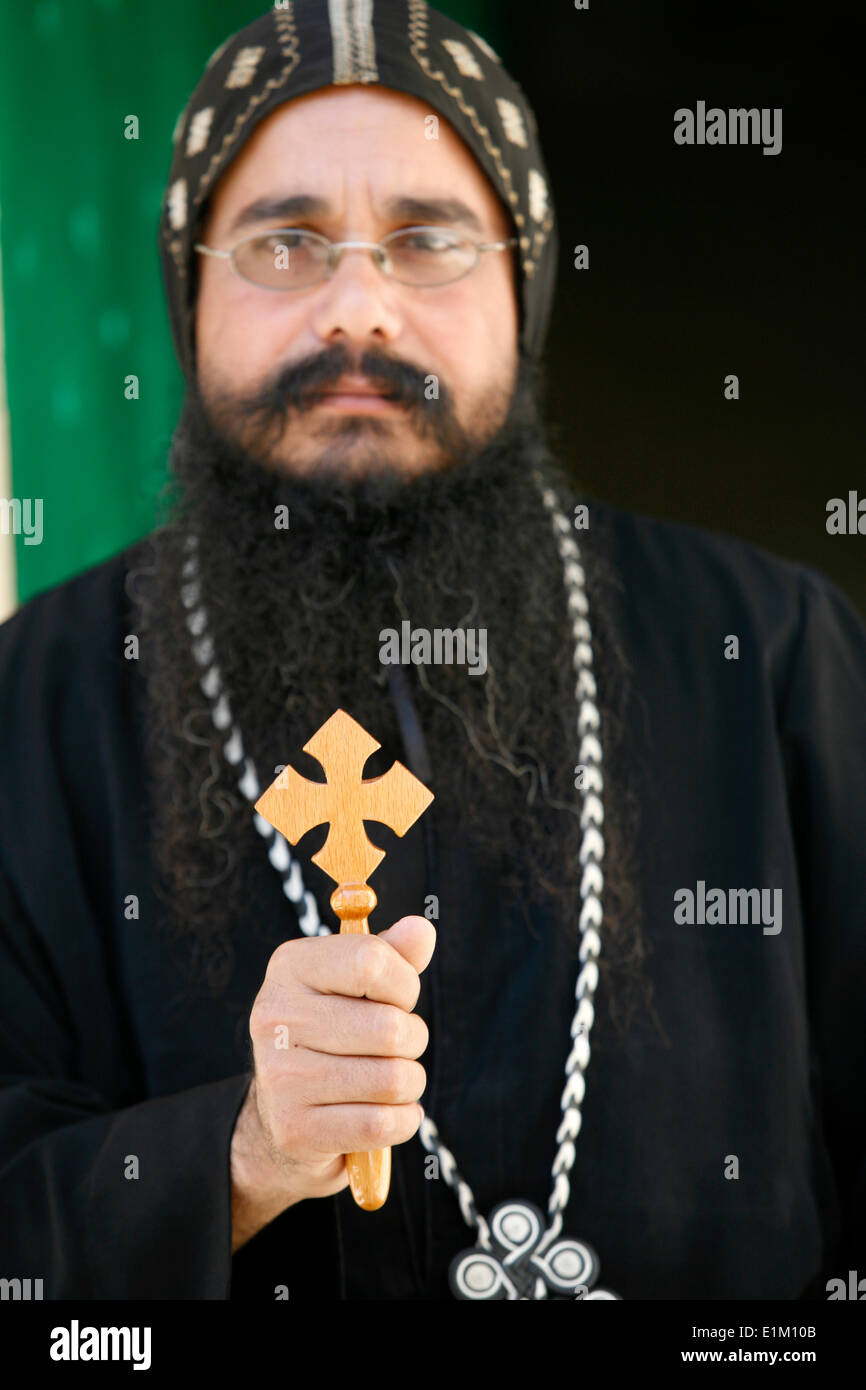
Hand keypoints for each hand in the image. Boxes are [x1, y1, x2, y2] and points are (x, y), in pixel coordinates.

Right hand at [230, 915, 434, 1249]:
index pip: (370, 961)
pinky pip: (380, 1124)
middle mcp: (276, 1016)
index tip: (398, 997)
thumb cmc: (333, 1031)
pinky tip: (389, 1111)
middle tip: (398, 1044)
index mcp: (291, 966)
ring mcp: (281, 1075)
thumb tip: (421, 929)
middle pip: (389, 1028)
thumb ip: (392, 953)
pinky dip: (403, 1119)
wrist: (283, 1112)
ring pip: (392, 1079)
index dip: (404, 983)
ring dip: (410, 1081)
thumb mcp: (355, 983)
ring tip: (392, 1077)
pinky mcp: (295, 1128)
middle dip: (413, 1038)